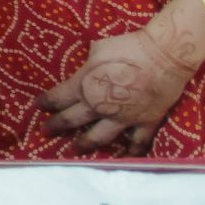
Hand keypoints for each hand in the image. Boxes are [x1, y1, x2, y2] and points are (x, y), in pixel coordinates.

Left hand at [42, 26, 197, 153]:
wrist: (166, 55)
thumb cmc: (129, 47)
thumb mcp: (99, 49)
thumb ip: (89, 62)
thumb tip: (87, 65)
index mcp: (84, 86)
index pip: (57, 97)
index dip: (46, 102)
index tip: (38, 106)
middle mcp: (99, 106)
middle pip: (71, 120)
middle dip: (55, 126)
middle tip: (45, 132)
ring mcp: (123, 118)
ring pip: (98, 138)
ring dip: (85, 144)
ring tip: (75, 150)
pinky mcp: (145, 122)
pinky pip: (137, 142)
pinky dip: (131, 152)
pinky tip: (125, 157)